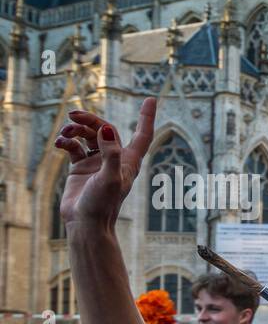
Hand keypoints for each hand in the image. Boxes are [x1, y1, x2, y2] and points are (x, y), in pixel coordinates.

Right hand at [56, 98, 156, 233]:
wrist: (86, 223)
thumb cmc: (102, 204)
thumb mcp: (110, 178)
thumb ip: (110, 153)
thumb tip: (107, 128)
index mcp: (129, 161)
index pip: (142, 135)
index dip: (147, 117)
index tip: (151, 99)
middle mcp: (114, 158)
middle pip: (106, 129)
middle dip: (90, 119)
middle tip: (73, 114)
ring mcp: (97, 162)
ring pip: (89, 135)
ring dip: (76, 129)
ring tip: (66, 132)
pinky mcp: (81, 167)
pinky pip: (75, 147)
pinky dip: (67, 141)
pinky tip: (60, 143)